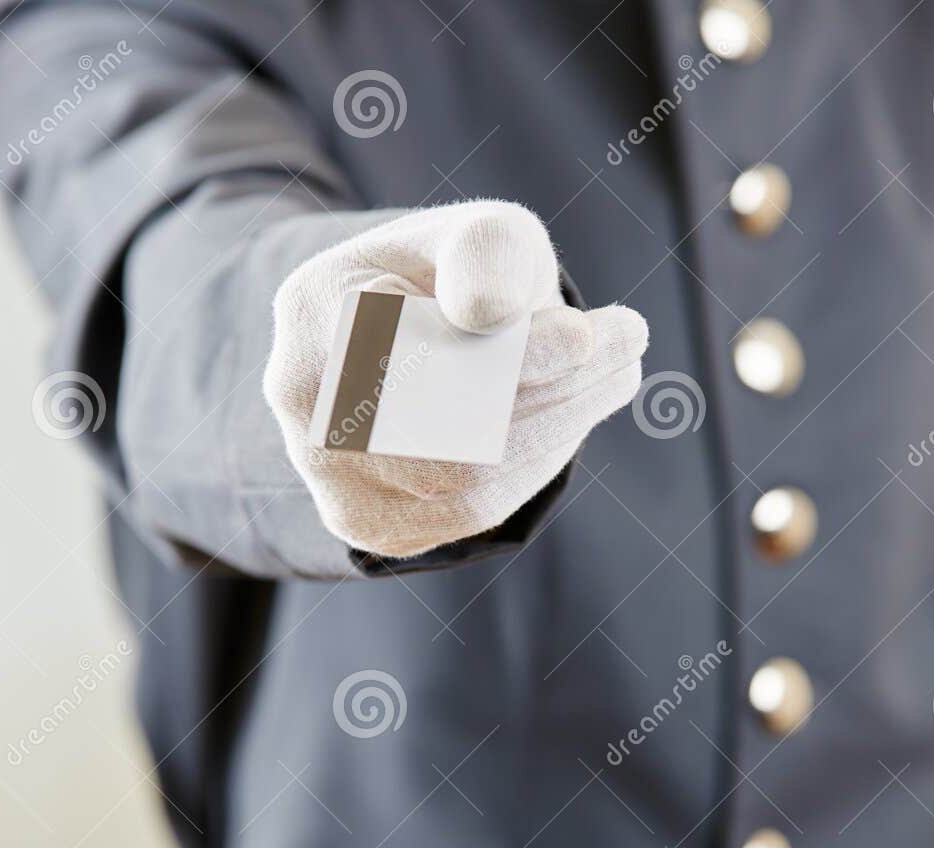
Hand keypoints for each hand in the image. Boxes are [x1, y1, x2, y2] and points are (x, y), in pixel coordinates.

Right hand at [262, 200, 647, 557]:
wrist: (400, 343)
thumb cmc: (448, 278)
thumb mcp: (474, 235)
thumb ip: (484, 254)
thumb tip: (496, 315)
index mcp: (315, 311)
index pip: (418, 348)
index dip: (513, 353)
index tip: (589, 333)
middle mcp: (305, 406)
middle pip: (448, 430)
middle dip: (555, 393)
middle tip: (628, 345)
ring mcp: (331, 478)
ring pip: (468, 482)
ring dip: (559, 430)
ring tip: (613, 373)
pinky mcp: (372, 526)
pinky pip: (470, 513)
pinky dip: (534, 466)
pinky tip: (565, 417)